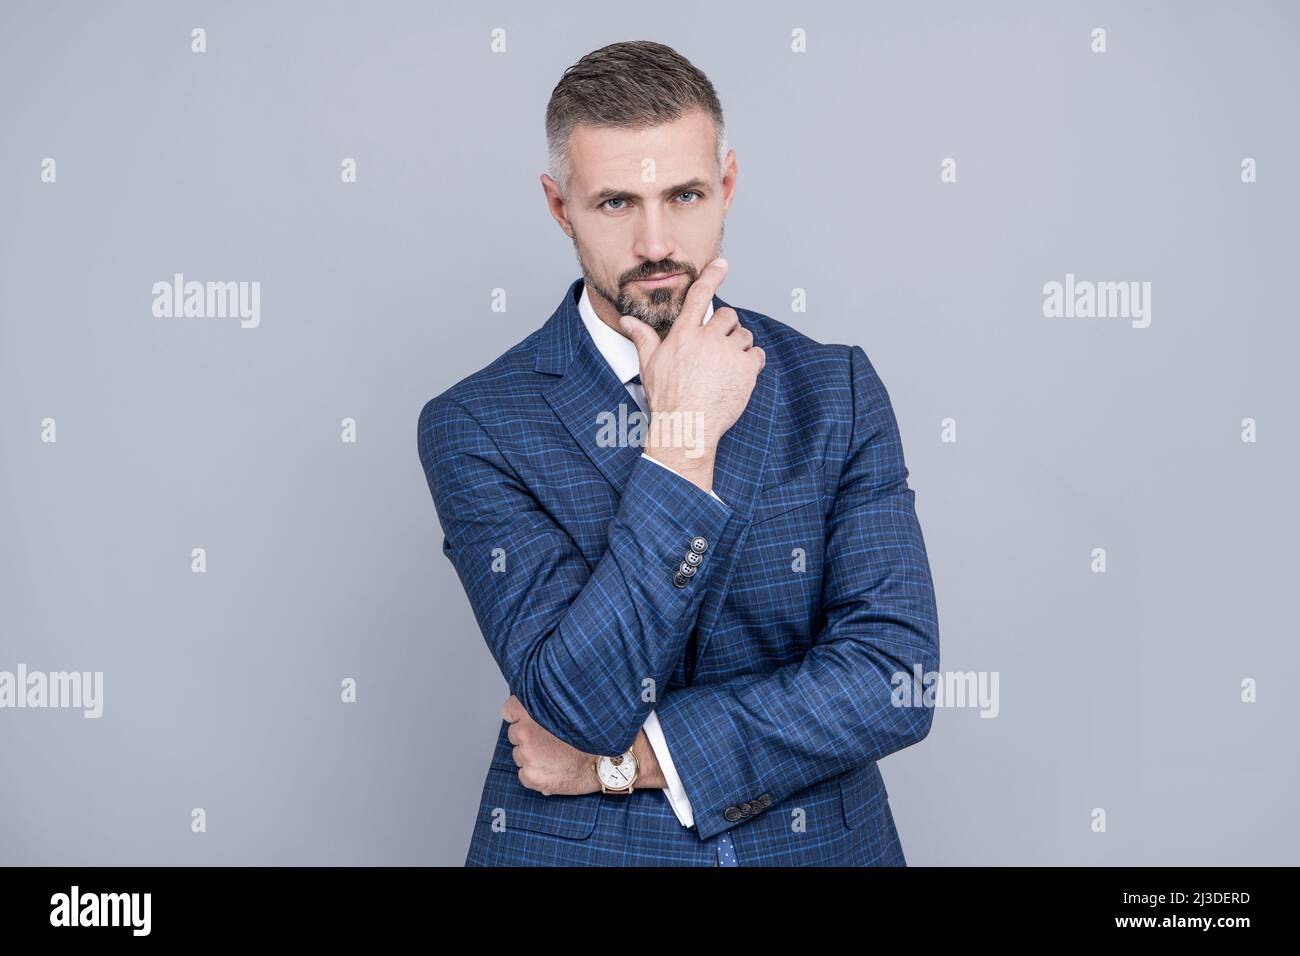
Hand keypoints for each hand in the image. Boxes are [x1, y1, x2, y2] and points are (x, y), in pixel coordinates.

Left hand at [501, 695, 599, 795]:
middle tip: (549, 742)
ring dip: (532, 756)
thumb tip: (533, 711)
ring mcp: (527, 755)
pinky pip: (524, 774)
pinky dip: (535, 774)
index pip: (509, 710)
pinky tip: (553, 770)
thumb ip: (548, 709)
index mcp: (533, 712)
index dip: (519, 716)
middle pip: (515, 734)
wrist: (605, 762)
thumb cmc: (591, 737)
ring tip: (555, 757)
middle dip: (528, 738)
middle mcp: (526, 732)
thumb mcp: (569, 711)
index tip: (528, 721)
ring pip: (519, 755)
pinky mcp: (530, 776)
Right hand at [619, 258, 764, 491]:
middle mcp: (708, 339)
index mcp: (684, 334)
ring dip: (739, 345)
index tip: (722, 264)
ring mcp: (729, 353)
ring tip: (727, 365)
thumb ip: (643, 338)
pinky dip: (752, 362)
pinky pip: (758, 354)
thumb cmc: (667, 398)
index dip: (712, 275)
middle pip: (728, 316)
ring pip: (745, 335)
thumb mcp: (650, 365)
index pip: (699, 295)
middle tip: (718, 347)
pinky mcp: (747, 370)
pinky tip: (740, 375)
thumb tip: (627, 321)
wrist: (687, 427)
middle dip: (725, 328)